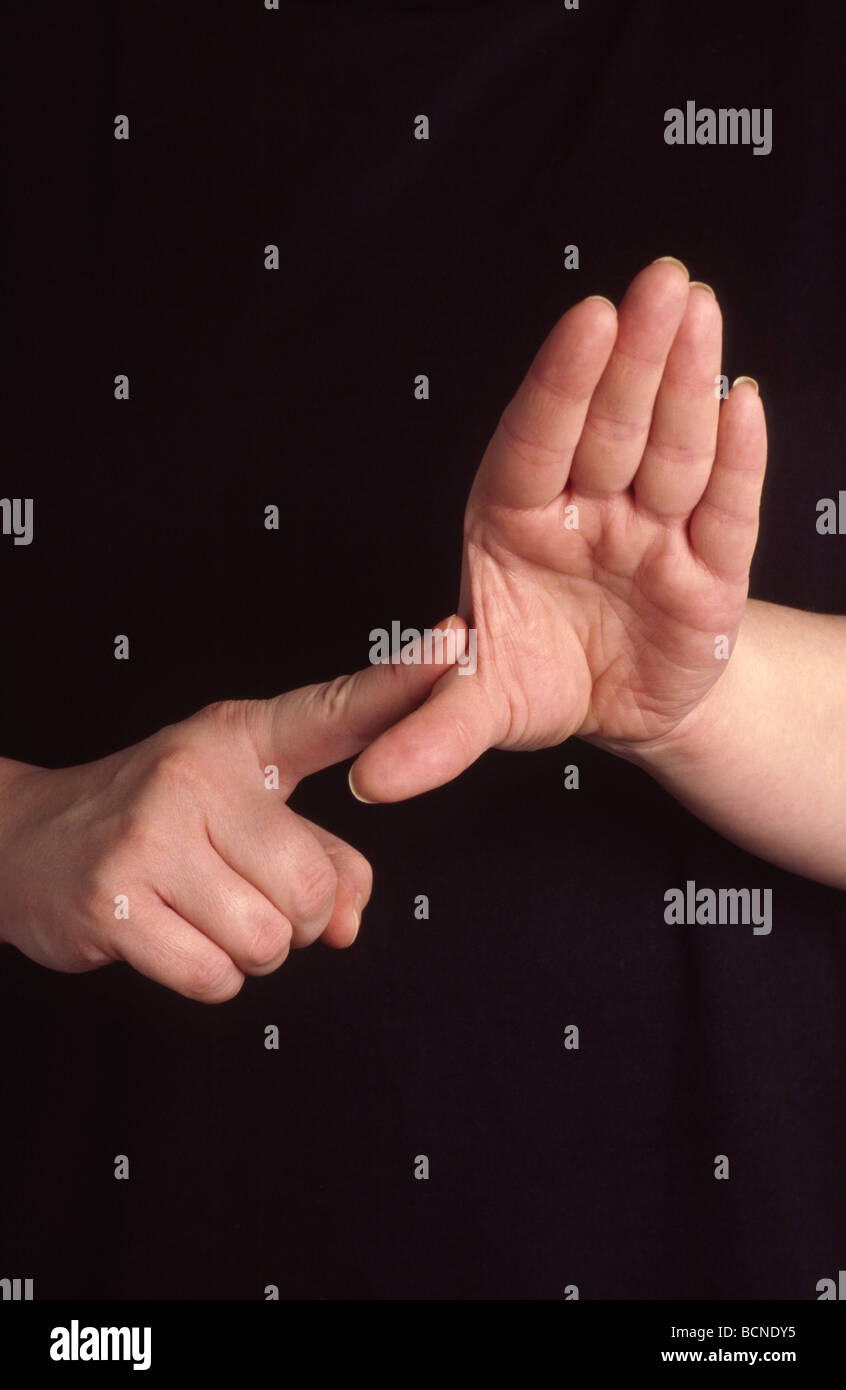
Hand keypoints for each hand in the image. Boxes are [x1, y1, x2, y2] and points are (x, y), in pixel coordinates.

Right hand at [0, 625, 456, 1000]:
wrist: (25, 840)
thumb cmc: (154, 823)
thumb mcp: (239, 811)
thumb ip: (322, 856)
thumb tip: (350, 923)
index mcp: (241, 739)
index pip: (335, 709)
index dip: (402, 678)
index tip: (457, 641)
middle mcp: (198, 774)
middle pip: (314, 885)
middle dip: (298, 918)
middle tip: (245, 893)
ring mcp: (151, 835)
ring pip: (269, 940)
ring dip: (251, 951)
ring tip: (204, 911)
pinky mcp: (115, 901)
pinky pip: (216, 977)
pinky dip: (209, 976)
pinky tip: (173, 936)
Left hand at [349, 259, 766, 800]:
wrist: (621, 707)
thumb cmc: (544, 679)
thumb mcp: (485, 706)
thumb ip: (433, 731)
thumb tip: (370, 784)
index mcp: (513, 521)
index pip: (536, 444)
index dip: (561, 385)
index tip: (587, 321)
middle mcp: (584, 511)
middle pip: (611, 428)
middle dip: (636, 358)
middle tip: (661, 283)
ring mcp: (650, 533)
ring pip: (672, 451)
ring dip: (687, 380)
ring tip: (700, 310)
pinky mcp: (709, 568)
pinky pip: (726, 510)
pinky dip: (736, 459)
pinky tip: (739, 398)